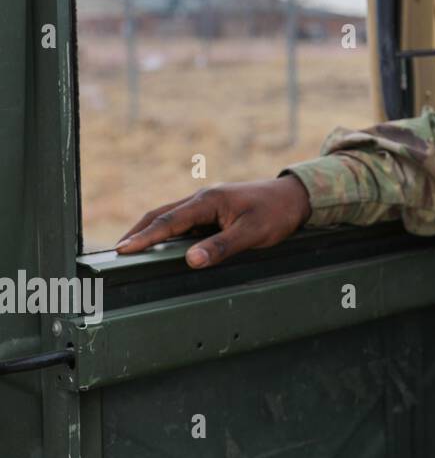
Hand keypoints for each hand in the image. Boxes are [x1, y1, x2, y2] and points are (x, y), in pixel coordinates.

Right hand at [115, 176, 311, 268]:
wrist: (295, 197)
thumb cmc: (276, 213)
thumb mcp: (252, 233)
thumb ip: (221, 246)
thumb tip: (191, 260)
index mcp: (208, 201)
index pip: (168, 222)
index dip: (144, 237)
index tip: (122, 250)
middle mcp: (202, 199)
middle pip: (161, 216)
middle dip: (138, 232)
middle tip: (116, 252)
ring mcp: (207, 204)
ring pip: (171, 217)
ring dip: (150, 231)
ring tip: (130, 249)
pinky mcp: (213, 211)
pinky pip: (184, 221)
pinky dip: (168, 232)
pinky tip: (162, 245)